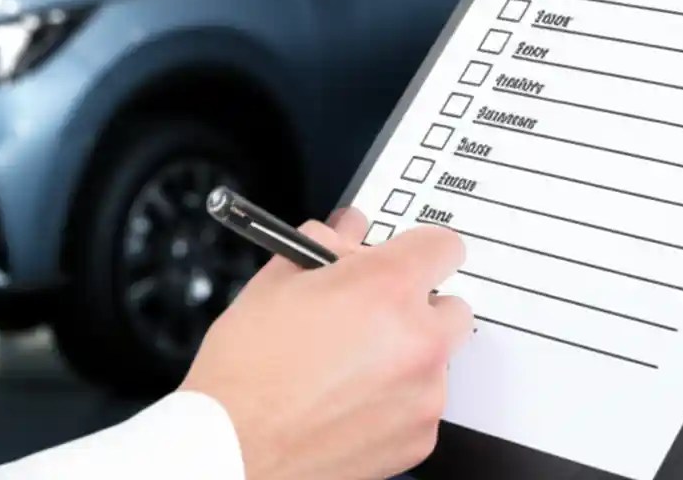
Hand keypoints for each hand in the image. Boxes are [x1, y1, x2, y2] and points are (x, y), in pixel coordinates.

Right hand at [181, 209, 472, 479]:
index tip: (405, 260)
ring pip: (438, 359)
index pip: (445, 246)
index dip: (419, 250)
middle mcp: (418, 339)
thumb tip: (342, 232)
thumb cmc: (245, 374)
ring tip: (349, 367)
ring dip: (408, 356)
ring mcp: (425, 393)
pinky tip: (350, 401)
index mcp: (387, 288)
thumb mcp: (274, 283)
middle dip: (417, 307)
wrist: (232, 450)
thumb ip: (322, 245)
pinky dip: (398, 401)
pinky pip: (424, 403)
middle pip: (450, 306)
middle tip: (370, 317)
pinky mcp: (420, 437)